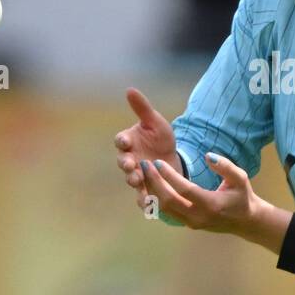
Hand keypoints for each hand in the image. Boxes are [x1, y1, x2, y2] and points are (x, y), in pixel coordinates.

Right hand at [114, 87, 179, 206]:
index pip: (121, 141)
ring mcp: (137, 175)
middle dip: (126, 164)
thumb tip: (130, 89)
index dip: (122, 142)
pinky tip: (148, 204)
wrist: (173, 158)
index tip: (125, 141)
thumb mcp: (155, 122)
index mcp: (129, 142)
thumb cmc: (160, 137)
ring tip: (138, 182)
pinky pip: (142, 196)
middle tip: (130, 165)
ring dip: (134, 181)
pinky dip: (144, 201)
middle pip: (123, 162)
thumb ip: (142, 108)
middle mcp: (129, 159)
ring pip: (131, 179)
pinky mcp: (146, 188)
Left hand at [137, 151, 260, 234]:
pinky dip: (155, 199)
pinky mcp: (186, 224)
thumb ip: (225, 166)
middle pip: (169, 201)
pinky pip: (166, 212)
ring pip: (164, 209)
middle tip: (144, 165)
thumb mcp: (240, 178)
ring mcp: (191, 223)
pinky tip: (149, 184)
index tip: (158, 161)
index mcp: (212, 205)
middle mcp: (199, 217)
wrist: (244, 221)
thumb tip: (207, 156)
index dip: (169, 176)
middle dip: (154, 182)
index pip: (185, 190)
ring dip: (151, 191)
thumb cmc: (242, 196)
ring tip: (144, 173)